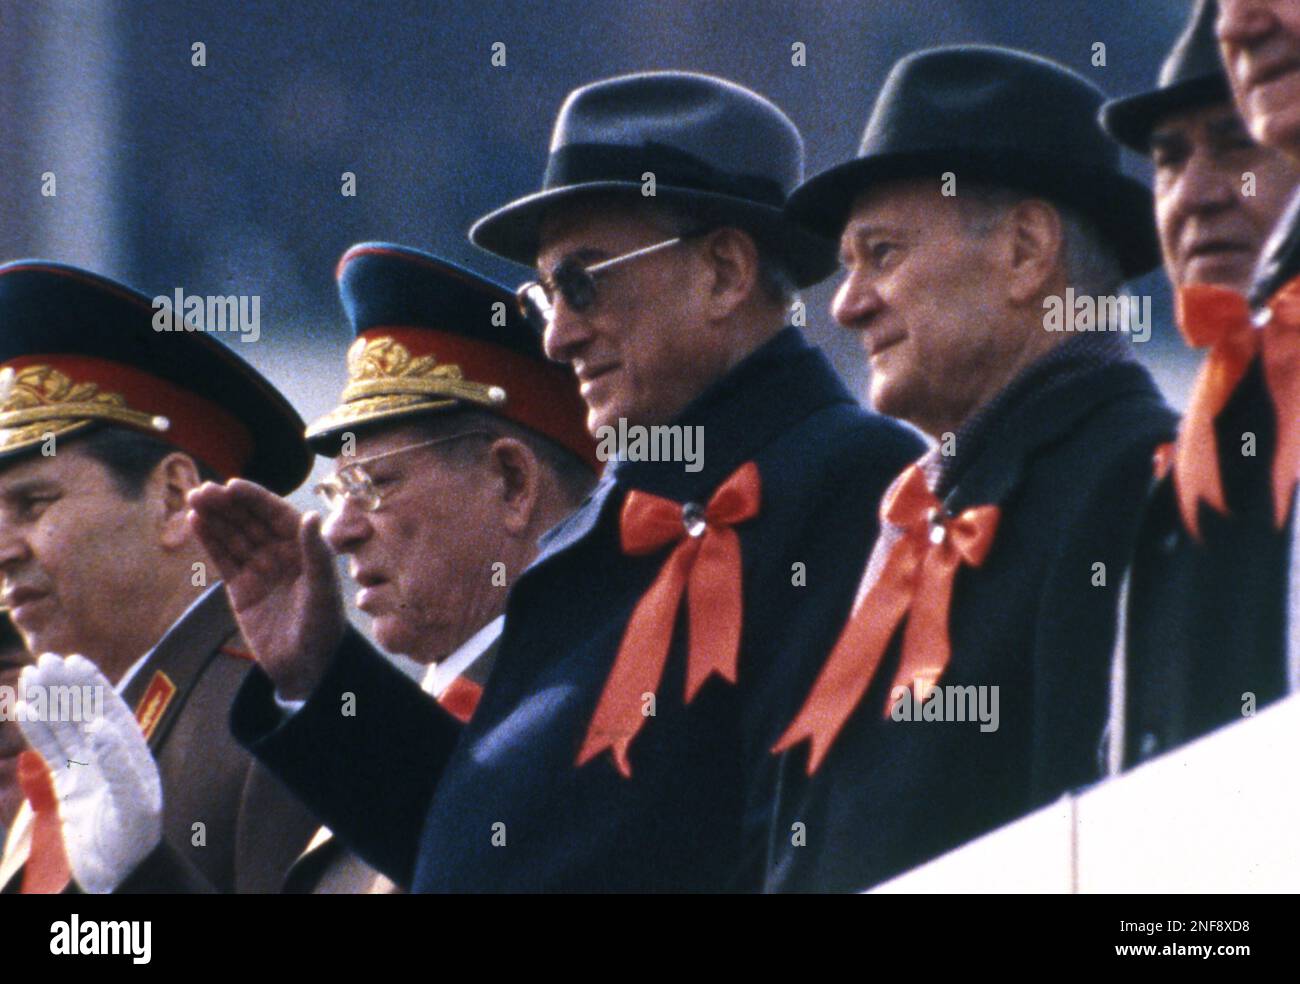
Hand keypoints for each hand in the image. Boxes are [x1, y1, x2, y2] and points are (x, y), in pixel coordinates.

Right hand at [17, 654, 161, 894]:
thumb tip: (99, 727)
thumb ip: (118, 766)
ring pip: (63, 730)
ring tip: (30, 677)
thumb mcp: (133, 804)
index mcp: (133, 753)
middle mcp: (110, 756)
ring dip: (48, 704)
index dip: (93, 686)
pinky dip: (37, 732)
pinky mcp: (68, 788)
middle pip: (83, 714)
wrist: (119, 876)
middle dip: (66, 687)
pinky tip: (25, 710)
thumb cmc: (134, 841)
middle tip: (45, 659)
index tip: (75, 661)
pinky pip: (49, 753)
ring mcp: (87, 770)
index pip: (110, 711)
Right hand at [187, 479, 345, 698]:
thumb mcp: (323, 590)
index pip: (277, 515)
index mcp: (305, 548)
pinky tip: (195, 522)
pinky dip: (210, 541)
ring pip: (234, 537)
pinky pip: (224, 559)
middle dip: (229, 505)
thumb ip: (316, 553)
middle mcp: (282, 554)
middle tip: (203, 489)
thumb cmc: (323, 628)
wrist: (305, 667)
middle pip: (251, 522)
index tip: (232, 485)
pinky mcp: (241, 588)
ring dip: (215, 517)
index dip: (256, 499)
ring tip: (193, 499)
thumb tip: (310, 516)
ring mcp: (260, 569)